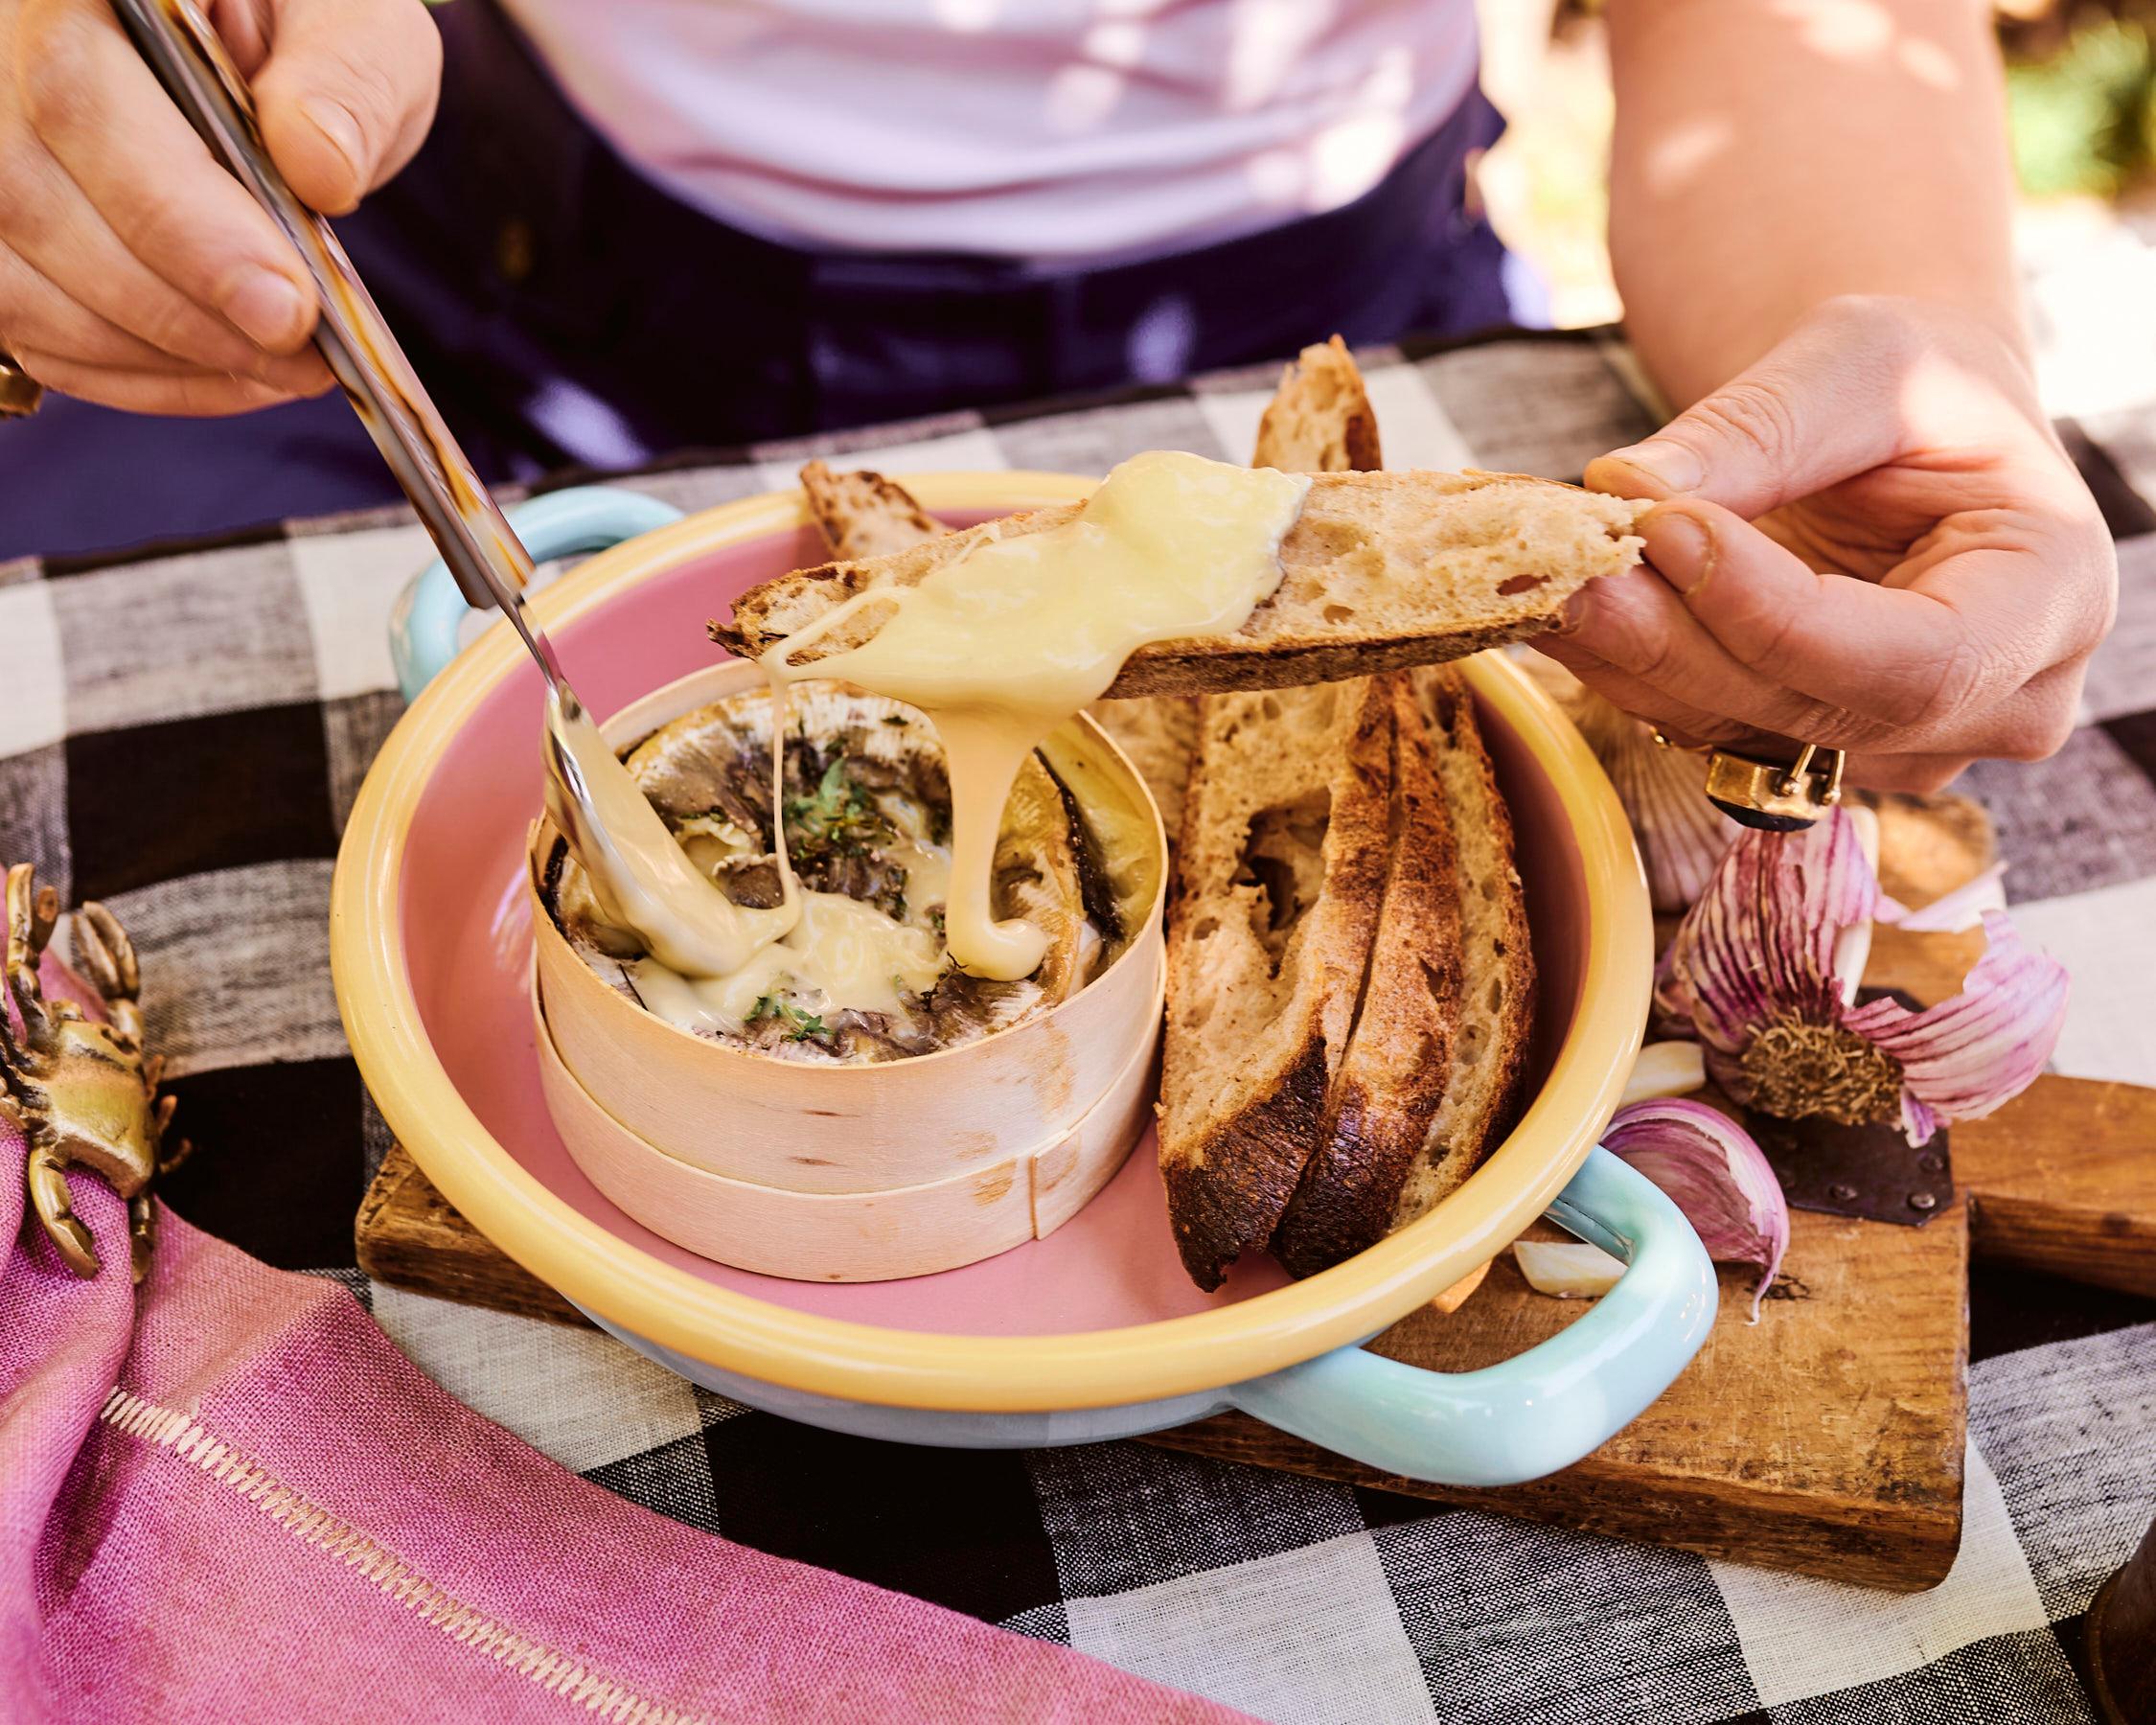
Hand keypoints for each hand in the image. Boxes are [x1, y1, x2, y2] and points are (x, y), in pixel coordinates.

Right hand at [0, 0, 438, 414]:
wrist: (271, 61)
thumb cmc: (307, 31)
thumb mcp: (359, 26)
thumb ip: (347, 81)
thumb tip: (318, 165)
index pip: (81, 98)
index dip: (180, 222)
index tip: (286, 306)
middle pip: (33, 201)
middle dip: (180, 308)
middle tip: (301, 353)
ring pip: (17, 283)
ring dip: (160, 352)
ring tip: (285, 367)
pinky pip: (30, 328)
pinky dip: (138, 373)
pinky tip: (231, 373)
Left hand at [1546, 295, 2117, 792]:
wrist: (1898, 428)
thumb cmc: (1910, 382)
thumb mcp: (1859, 361)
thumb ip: (1758, 427)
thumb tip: (1626, 486)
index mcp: (2050, 599)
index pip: (1913, 661)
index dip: (1776, 615)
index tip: (1665, 530)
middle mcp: (1993, 702)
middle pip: (1813, 710)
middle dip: (1675, 639)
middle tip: (1567, 567)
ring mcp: (1898, 745)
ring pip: (1742, 728)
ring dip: (1628, 659)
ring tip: (1537, 578)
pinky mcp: (1807, 745)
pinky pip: (1701, 722)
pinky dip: (1622, 665)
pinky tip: (1558, 604)